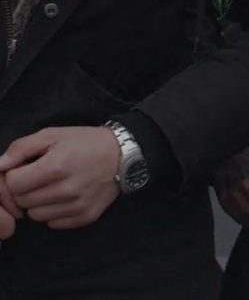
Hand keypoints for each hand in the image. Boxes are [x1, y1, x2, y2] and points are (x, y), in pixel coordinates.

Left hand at [0, 127, 123, 229]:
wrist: (123, 154)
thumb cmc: (84, 142)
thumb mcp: (52, 135)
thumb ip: (21, 148)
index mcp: (56, 166)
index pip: (14, 184)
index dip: (15, 176)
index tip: (25, 170)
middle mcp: (67, 189)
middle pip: (23, 202)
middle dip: (25, 191)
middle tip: (38, 179)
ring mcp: (78, 205)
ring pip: (36, 216)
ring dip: (38, 204)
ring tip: (51, 189)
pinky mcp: (86, 216)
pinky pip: (53, 224)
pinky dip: (53, 213)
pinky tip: (63, 199)